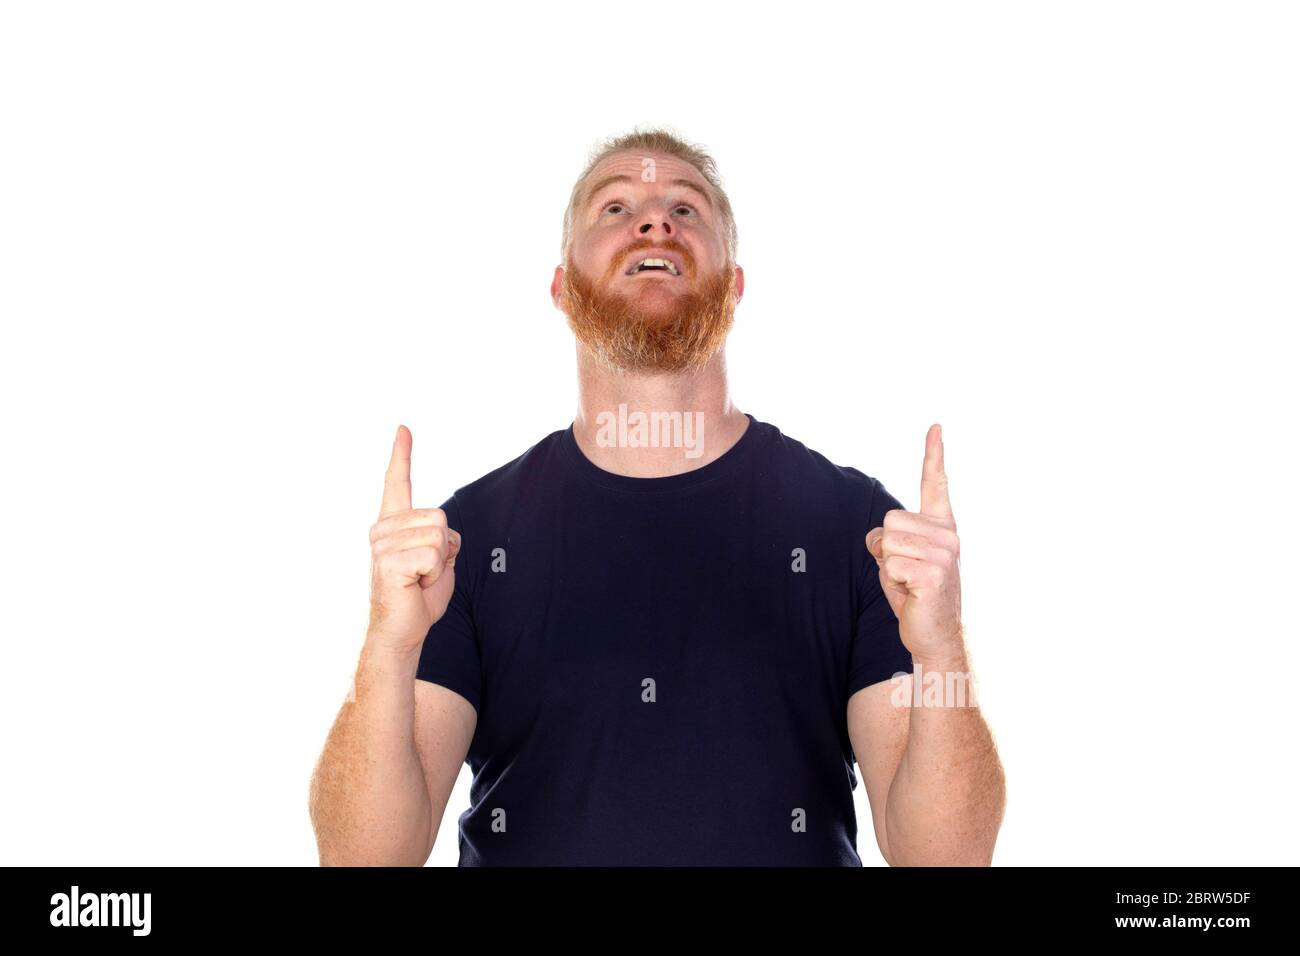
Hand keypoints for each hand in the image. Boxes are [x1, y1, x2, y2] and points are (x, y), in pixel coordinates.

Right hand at [365, 425, 460, 653]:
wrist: (403, 632)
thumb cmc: (419, 597)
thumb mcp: (439, 559)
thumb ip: (443, 538)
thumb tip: (445, 532)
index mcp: (393, 525)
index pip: (397, 484)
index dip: (401, 456)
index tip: (403, 429)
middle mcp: (382, 529)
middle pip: (440, 517)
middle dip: (445, 548)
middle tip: (424, 573)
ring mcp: (381, 545)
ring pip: (439, 536)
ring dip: (439, 563)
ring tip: (418, 580)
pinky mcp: (389, 562)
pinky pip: (434, 555)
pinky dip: (434, 575)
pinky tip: (415, 586)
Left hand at [865, 423, 962, 663]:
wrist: (934, 637)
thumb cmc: (915, 597)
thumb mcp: (897, 561)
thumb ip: (888, 540)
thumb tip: (876, 537)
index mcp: (943, 528)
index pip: (936, 485)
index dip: (934, 455)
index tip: (936, 427)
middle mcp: (949, 536)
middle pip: (889, 520)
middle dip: (885, 548)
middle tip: (905, 573)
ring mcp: (945, 554)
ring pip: (887, 542)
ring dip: (888, 566)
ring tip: (908, 584)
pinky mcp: (934, 573)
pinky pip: (890, 564)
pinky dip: (891, 581)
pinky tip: (912, 594)